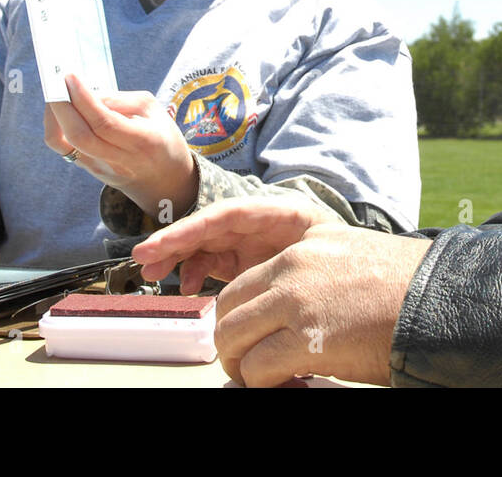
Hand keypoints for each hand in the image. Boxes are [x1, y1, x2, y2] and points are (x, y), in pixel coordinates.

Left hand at [43, 74, 195, 216]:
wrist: (164, 179)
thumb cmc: (161, 137)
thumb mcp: (154, 111)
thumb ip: (121, 100)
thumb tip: (88, 94)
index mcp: (143, 142)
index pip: (105, 122)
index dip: (84, 98)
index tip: (70, 77)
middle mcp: (120, 160)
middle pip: (80, 135)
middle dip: (61, 106)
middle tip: (55, 82)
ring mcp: (102, 168)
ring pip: (65, 144)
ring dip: (53, 115)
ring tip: (55, 94)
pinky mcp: (89, 169)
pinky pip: (63, 148)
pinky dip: (55, 126)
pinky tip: (57, 111)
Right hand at [132, 196, 341, 292]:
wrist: (356, 267)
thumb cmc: (341, 248)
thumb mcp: (322, 242)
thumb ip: (291, 254)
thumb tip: (259, 278)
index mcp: (275, 212)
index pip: (225, 215)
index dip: (190, 229)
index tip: (160, 244)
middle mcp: (255, 224)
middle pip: (207, 228)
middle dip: (174, 242)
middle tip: (145, 261)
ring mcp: (247, 242)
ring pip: (204, 245)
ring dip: (178, 258)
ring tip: (157, 276)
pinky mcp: (242, 260)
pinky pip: (212, 263)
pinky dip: (196, 274)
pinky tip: (190, 289)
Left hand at [213, 224, 430, 386]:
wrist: (442, 302)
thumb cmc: (407, 290)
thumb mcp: (353, 261)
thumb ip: (314, 277)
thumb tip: (288, 314)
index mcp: (305, 244)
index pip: (247, 280)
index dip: (243, 317)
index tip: (256, 338)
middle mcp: (294, 265)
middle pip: (227, 307)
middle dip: (232, 342)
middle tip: (250, 364)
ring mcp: (296, 299)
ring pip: (232, 337)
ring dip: (242, 366)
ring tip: (263, 379)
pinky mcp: (305, 338)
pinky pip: (257, 368)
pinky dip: (263, 384)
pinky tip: (288, 384)